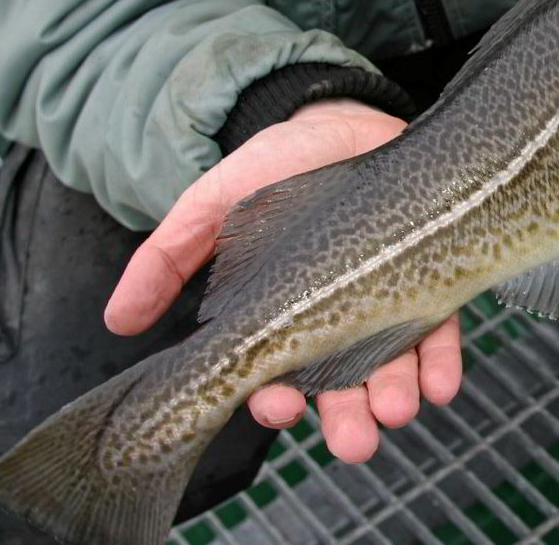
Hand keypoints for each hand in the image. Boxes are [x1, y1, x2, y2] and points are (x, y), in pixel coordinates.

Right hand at [104, 98, 463, 462]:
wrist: (340, 116)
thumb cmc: (272, 166)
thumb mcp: (209, 206)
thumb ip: (166, 260)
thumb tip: (118, 320)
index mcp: (280, 319)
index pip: (274, 374)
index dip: (274, 399)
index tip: (275, 407)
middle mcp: (336, 321)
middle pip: (341, 387)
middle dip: (346, 419)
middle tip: (353, 442)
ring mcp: (386, 302)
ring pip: (392, 368)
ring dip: (394, 396)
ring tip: (395, 410)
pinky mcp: (431, 276)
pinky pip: (440, 331)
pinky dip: (441, 363)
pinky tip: (439, 384)